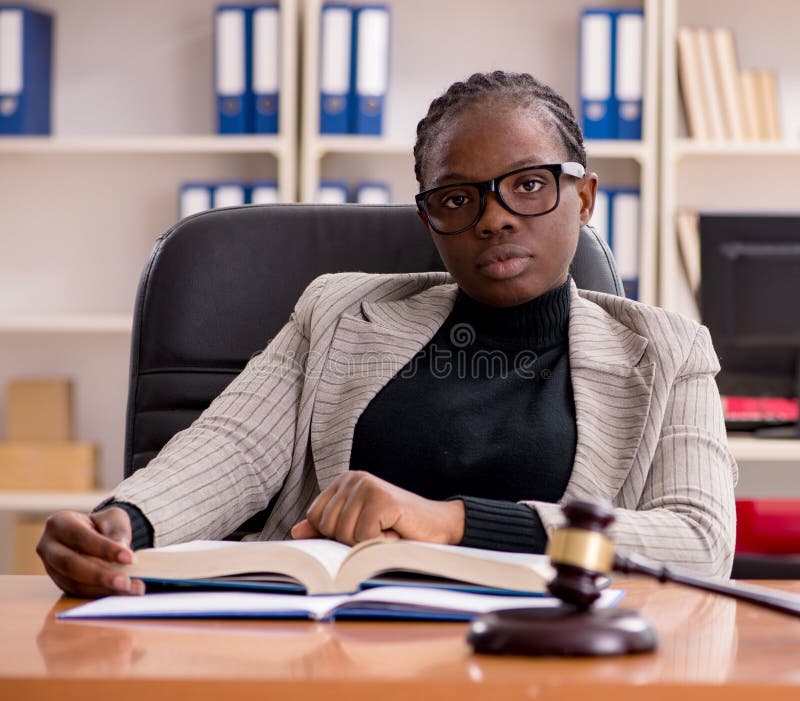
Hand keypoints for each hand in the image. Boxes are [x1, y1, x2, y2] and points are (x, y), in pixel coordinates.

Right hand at [36, 508, 144, 597]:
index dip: (104, 548)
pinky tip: (119, 593)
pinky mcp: (60, 584)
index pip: (80, 537)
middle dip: (100, 575)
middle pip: (71, 564)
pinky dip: (99, 594)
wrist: (95, 534)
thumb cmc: (102, 524)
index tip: (129, 558)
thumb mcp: (113, 519)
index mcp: (59, 522)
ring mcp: (51, 568)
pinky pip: (77, 593)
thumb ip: (117, 532)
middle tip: (125, 582)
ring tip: (129, 590)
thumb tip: (122, 551)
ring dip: (102, 589)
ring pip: (73, 583)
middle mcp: (49, 546)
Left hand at [290, 471, 464, 545]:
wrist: (439, 526)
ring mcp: (368, 486)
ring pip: (344, 534)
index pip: (315, 517)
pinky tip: (394, 532)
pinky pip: (363, 537)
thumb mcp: (357, 528)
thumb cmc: (398, 528)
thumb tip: (296, 531)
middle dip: (351, 540)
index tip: (361, 530)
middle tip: (377, 531)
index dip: (334, 534)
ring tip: (386, 531)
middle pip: (327, 527)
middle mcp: (353, 478)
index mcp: (344, 482)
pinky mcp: (382, 499)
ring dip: (367, 543)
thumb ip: (328, 528)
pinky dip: (379, 543)